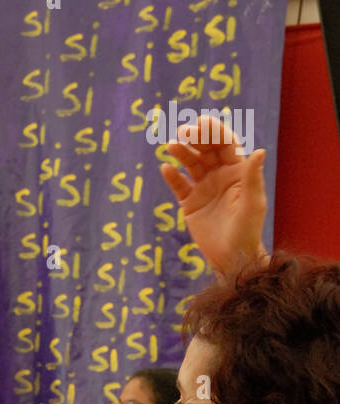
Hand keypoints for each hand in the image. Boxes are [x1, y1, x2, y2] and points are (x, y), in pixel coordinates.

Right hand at [160, 116, 266, 275]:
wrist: (231, 257)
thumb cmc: (247, 230)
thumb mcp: (253, 203)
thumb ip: (253, 177)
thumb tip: (259, 151)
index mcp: (237, 171)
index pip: (225, 144)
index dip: (215, 132)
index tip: (203, 123)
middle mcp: (220, 175)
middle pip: (206, 149)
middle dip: (195, 138)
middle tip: (183, 132)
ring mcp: (204, 188)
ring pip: (191, 164)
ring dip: (182, 152)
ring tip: (171, 145)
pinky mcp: (190, 203)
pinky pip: (179, 186)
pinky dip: (172, 177)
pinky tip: (166, 169)